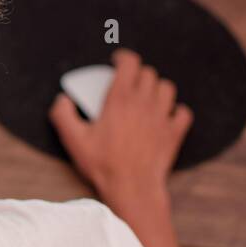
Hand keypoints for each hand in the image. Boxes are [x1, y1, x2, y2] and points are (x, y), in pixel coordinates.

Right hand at [49, 49, 192, 205]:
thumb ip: (62, 115)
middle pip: (148, 73)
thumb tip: (63, 100)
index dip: (123, 58)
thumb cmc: (102, 164)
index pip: (130, 63)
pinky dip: (175, 111)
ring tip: (146, 98)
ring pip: (166, 88)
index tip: (117, 61)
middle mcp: (144, 103)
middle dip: (137, 74)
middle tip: (127, 84)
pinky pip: (183, 112)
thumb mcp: (73, 139)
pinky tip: (165, 117)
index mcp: (120, 99)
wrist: (131, 188)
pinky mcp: (174, 133)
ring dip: (156, 89)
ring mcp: (162, 117)